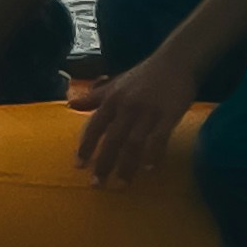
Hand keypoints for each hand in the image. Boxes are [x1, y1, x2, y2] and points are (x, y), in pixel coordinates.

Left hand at [77, 46, 204, 193]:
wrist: (176, 61)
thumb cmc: (143, 75)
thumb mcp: (116, 83)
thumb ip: (94, 97)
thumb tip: (70, 105)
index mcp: (113, 98)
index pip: (95, 126)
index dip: (86, 146)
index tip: (78, 167)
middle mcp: (128, 106)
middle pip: (113, 139)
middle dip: (103, 163)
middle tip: (97, 185)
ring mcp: (149, 111)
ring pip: (134, 143)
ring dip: (126, 166)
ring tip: (121, 185)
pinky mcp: (169, 115)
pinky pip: (160, 139)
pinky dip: (154, 155)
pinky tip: (150, 170)